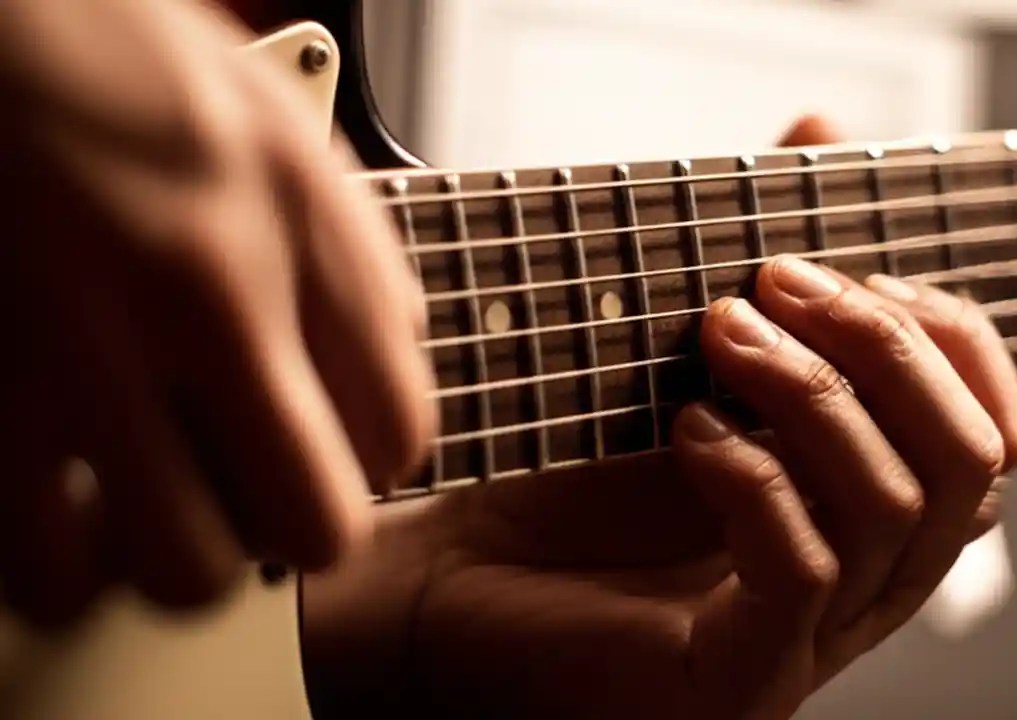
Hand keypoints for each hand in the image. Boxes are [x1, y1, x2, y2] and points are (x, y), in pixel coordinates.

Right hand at [0, 0, 435, 624]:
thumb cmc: (102, 52)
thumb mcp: (269, 117)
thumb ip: (342, 241)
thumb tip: (387, 347)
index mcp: (297, 216)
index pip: (399, 424)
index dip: (367, 465)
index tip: (327, 454)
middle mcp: (209, 285)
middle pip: (317, 520)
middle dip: (286, 536)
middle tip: (245, 505)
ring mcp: (87, 340)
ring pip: (184, 569)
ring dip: (170, 563)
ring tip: (143, 516)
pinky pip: (42, 560)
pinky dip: (57, 569)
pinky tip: (53, 514)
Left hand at [300, 120, 1016, 718]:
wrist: (447, 590)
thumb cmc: (563, 487)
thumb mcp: (681, 364)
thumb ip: (763, 263)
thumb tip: (817, 129)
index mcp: (861, 508)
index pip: (989, 432)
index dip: (954, 340)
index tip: (859, 272)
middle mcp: (858, 582)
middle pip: (966, 464)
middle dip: (887, 349)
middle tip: (782, 283)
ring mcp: (806, 641)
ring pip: (895, 509)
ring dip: (812, 394)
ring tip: (720, 338)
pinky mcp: (736, 678)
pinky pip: (801, 570)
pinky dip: (753, 477)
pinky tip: (688, 434)